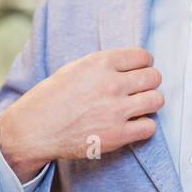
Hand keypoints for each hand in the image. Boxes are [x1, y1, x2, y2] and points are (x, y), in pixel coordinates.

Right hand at [0, 47, 162, 180]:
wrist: (34, 129)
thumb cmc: (50, 98)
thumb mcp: (73, 69)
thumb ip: (102, 65)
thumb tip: (128, 64)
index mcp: (99, 63)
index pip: (142, 56)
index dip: (143, 63)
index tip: (139, 70)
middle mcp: (110, 84)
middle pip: (154, 77)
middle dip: (149, 82)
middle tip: (139, 89)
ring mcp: (116, 111)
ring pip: (157, 100)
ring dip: (150, 103)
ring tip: (138, 107)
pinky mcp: (117, 135)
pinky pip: (150, 127)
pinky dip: (144, 126)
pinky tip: (132, 125)